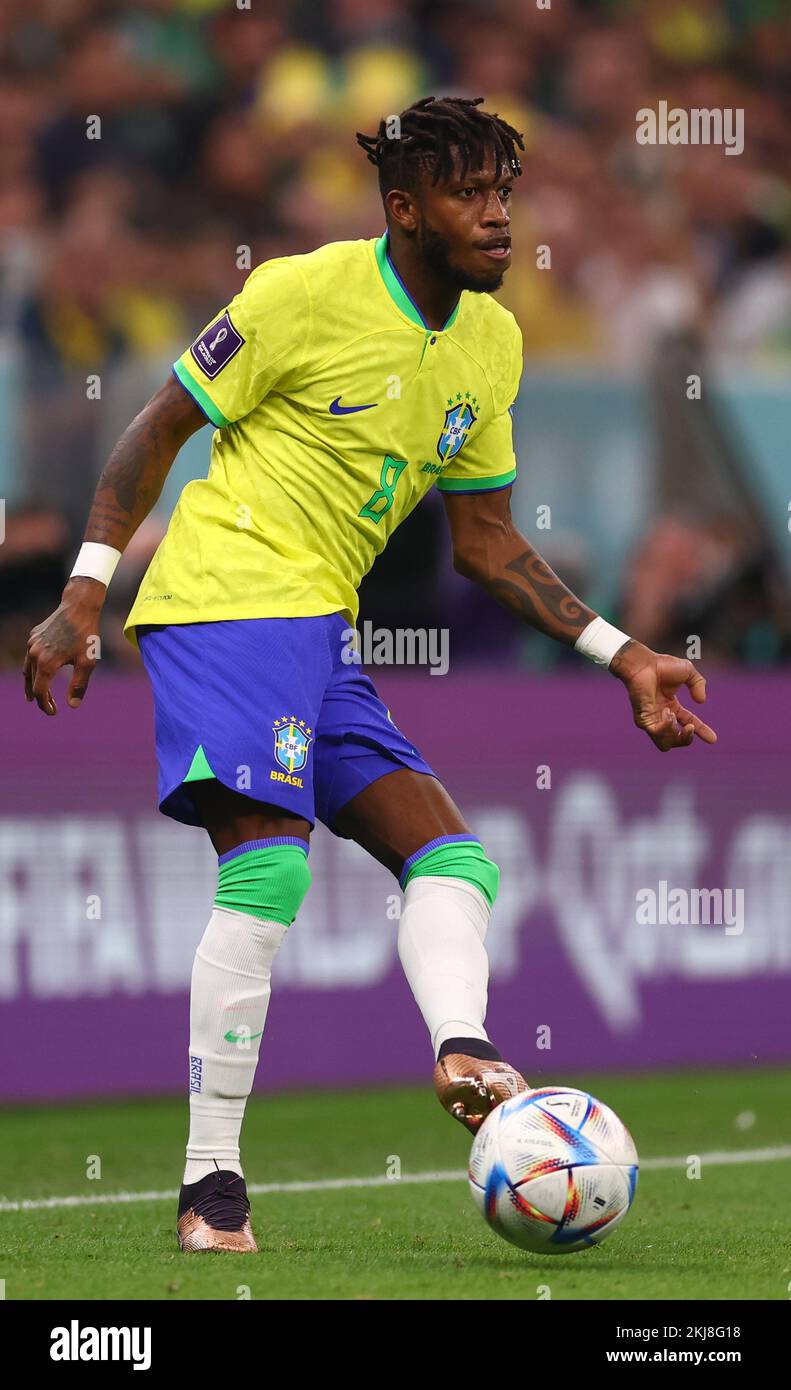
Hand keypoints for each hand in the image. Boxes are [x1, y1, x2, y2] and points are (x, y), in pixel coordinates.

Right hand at [23, 579, 104, 714]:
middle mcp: (35, 654)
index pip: (40, 691)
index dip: (45, 705)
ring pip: (27, 670)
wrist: (78, 607)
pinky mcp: (33, 636)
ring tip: (34, 695)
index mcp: (47, 663)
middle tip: (49, 707)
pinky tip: (39, 672)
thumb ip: (79, 685)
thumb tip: (72, 706)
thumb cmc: (86, 635)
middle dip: (40, 697)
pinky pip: (30, 656)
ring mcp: (32, 644)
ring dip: (32, 684)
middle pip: (32, 682)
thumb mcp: (87, 662)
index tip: (53, 713)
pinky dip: (33, 668)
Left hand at [610, 640, 716, 751]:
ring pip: (665, 744)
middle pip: (675, 741)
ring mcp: (651, 719)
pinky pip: (656, 734)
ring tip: (673, 715)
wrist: (644, 664)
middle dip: (686, 739)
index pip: (688, 724)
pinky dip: (665, 727)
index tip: (713, 739)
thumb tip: (701, 701)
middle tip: (690, 727)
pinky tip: (667, 712)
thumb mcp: (688, 672)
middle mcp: (661, 716)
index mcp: (672, 707)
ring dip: (675, 734)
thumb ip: (698, 684)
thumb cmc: (662, 665)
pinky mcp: (643, 719)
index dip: (702, 732)